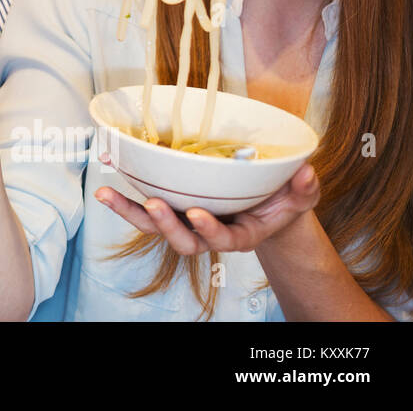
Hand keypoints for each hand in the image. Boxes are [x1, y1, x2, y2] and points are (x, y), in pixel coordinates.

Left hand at [95, 160, 320, 254]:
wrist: (264, 202)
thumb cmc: (281, 199)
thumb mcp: (299, 195)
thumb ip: (303, 189)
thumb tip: (306, 172)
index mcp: (241, 234)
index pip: (225, 240)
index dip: (211, 231)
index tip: (199, 215)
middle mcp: (208, 232)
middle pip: (184, 240)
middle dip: (167, 225)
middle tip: (153, 204)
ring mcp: (186, 221)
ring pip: (155, 227)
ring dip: (130, 212)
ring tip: (106, 195)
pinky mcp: (171, 207)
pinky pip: (144, 207)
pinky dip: (124, 197)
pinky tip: (106, 182)